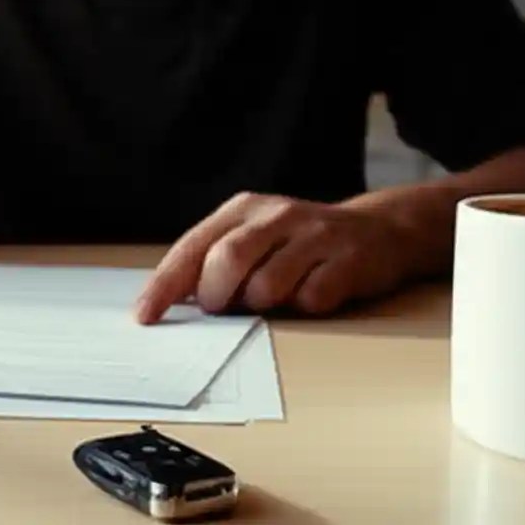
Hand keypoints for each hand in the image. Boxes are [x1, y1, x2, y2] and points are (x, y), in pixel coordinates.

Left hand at [135, 192, 411, 323]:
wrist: (379, 230)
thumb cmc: (299, 244)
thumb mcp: (254, 238)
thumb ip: (213, 261)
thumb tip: (169, 301)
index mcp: (244, 209)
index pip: (193, 247)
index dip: (165, 284)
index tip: (146, 316)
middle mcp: (277, 215)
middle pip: (228, 261)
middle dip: (216, 296)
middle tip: (221, 309)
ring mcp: (315, 236)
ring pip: (267, 286)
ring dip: (264, 306)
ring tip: (277, 297)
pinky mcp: (348, 261)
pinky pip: (311, 300)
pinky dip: (305, 308)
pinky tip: (314, 294)